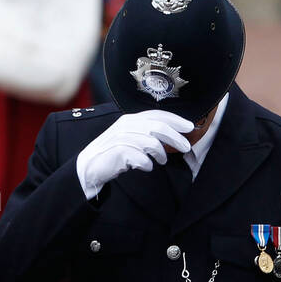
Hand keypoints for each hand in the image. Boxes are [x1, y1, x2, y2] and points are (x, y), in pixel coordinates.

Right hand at [75, 110, 193, 198]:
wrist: (90, 166)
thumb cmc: (113, 153)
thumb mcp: (130, 138)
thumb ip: (146, 134)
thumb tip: (171, 136)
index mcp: (131, 119)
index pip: (157, 115)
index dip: (176, 120)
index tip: (190, 127)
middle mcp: (127, 125)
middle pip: (159, 127)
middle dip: (176, 137)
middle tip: (187, 147)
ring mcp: (122, 138)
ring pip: (152, 143)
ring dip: (161, 154)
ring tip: (161, 161)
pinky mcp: (119, 152)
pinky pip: (142, 158)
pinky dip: (147, 164)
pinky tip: (145, 167)